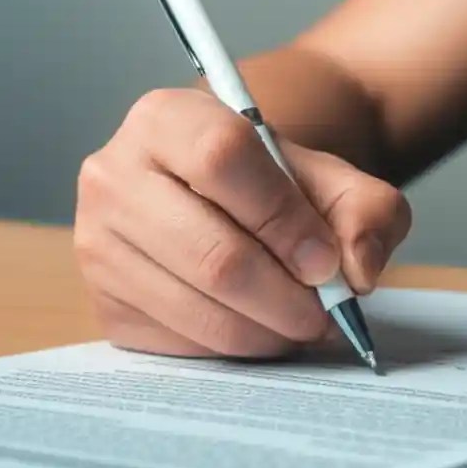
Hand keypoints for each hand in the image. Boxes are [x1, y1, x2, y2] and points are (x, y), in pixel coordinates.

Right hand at [74, 89, 410, 357]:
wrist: (223, 202)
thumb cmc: (274, 186)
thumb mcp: (333, 179)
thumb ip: (368, 212)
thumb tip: (359, 272)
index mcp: (165, 120)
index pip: (222, 159)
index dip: (284, 220)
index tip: (326, 262)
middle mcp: (114, 177)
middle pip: (213, 255)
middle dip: (286, 299)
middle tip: (326, 314)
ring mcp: (98, 245)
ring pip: (199, 310)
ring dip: (268, 332)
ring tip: (301, 322)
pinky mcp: (104, 304)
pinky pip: (181, 345)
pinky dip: (236, 348)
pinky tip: (259, 327)